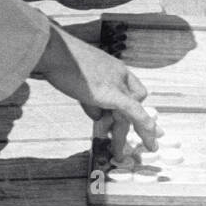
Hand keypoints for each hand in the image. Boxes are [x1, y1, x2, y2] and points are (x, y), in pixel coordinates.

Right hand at [36, 26, 159, 154]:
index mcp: (114, 68)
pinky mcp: (112, 93)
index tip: (133, 117)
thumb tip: (98, 115)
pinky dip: (143, 124)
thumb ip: (91, 98)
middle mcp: (120, 75)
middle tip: (149, 140)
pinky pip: (133, 111)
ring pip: (128, 113)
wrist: (55, 51)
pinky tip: (150, 137)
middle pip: (133, 102)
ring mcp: (117, 83)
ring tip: (120, 154)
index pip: (132, 88)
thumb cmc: (61, 60)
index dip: (133, 104)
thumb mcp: (80, 79)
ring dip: (123, 137)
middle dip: (136, 124)